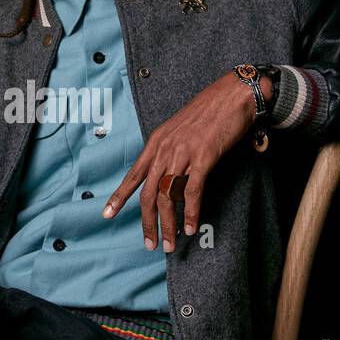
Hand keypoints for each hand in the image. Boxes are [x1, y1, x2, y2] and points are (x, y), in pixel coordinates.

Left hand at [102, 69, 269, 249]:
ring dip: (168, 224)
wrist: (232, 95)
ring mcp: (183, 153)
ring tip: (171, 243)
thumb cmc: (209, 113)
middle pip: (149, 194)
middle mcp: (165, 149)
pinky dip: (191, 212)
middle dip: (148, 222)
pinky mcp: (203, 156)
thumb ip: (170, 151)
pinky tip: (191, 226)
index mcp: (156, 142)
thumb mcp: (179, 131)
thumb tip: (167, 175)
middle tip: (151, 244)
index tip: (107, 214)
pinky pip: (192, 191)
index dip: (120, 196)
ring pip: (168, 196)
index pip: (133, 175)